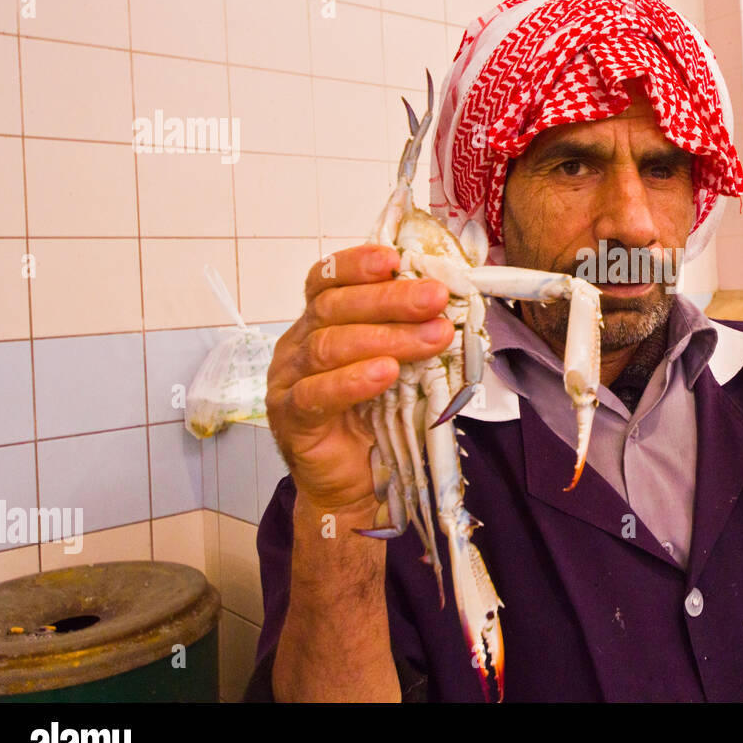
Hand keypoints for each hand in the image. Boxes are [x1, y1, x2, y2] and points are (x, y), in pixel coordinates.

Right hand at [265, 244, 453, 512]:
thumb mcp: (397, 367)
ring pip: (329, 346)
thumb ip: (410, 335)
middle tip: (436, 297)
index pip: (328, 281)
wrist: (354, 484)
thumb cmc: (376, 419)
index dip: (357, 265)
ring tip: (431, 337)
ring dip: (386, 338)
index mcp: (319, 323)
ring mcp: (288, 380)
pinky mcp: (290, 418)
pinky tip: (385, 374)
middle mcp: (298, 344)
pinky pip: (316, 394)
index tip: (394, 259)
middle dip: (390, 299)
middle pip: (335, 308)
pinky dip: (353, 381)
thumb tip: (454, 308)